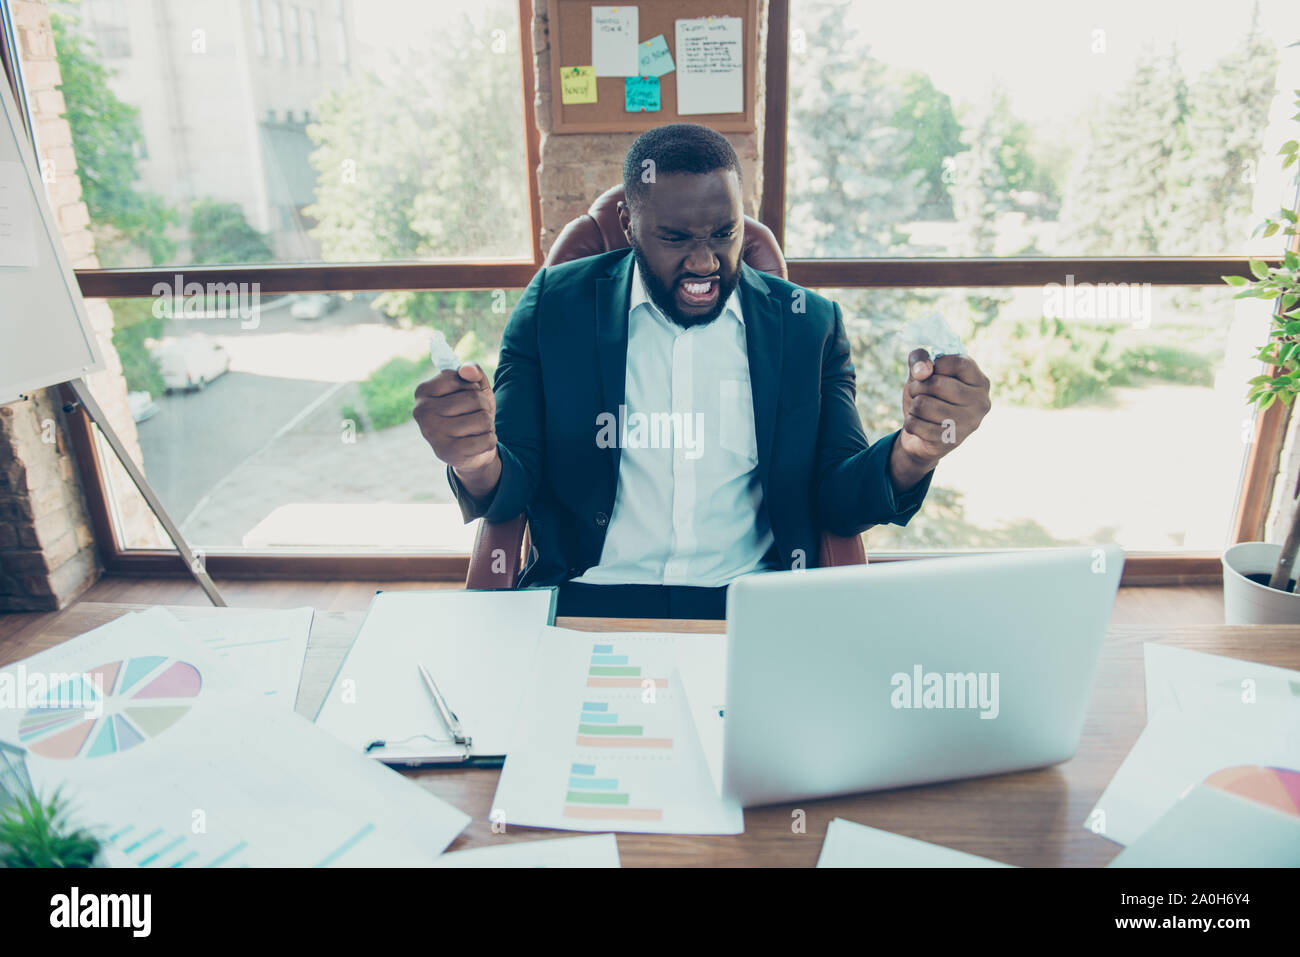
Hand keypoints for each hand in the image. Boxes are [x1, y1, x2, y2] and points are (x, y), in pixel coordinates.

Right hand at [413, 363, 501, 497]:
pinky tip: (478, 443)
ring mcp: (432, 433)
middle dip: (484, 407)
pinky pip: (485, 439)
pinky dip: (490, 440)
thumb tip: (467, 370)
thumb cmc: (471, 413)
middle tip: (474, 417)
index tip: (466, 398)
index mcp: (423, 391)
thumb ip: (472, 370)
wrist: (472, 451)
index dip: (474, 388)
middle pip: (475, 398)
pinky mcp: (447, 452)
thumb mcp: (474, 388)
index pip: (461, 378)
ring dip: (488, 425)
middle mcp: (422, 411)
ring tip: (476, 430)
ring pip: (483, 419)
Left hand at [898, 348, 991, 467]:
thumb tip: (922, 370)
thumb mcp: (923, 373)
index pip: (959, 364)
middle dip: (917, 386)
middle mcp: (980, 403)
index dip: (937, 364)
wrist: (923, 437)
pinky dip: (909, 421)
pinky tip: (919, 424)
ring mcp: (967, 424)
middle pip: (938, 384)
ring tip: (919, 408)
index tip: (930, 371)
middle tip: (917, 391)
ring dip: (913, 405)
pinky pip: (915, 424)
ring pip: (923, 405)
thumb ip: (920, 359)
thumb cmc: (928, 398)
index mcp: (980, 382)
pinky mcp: (950, 441)